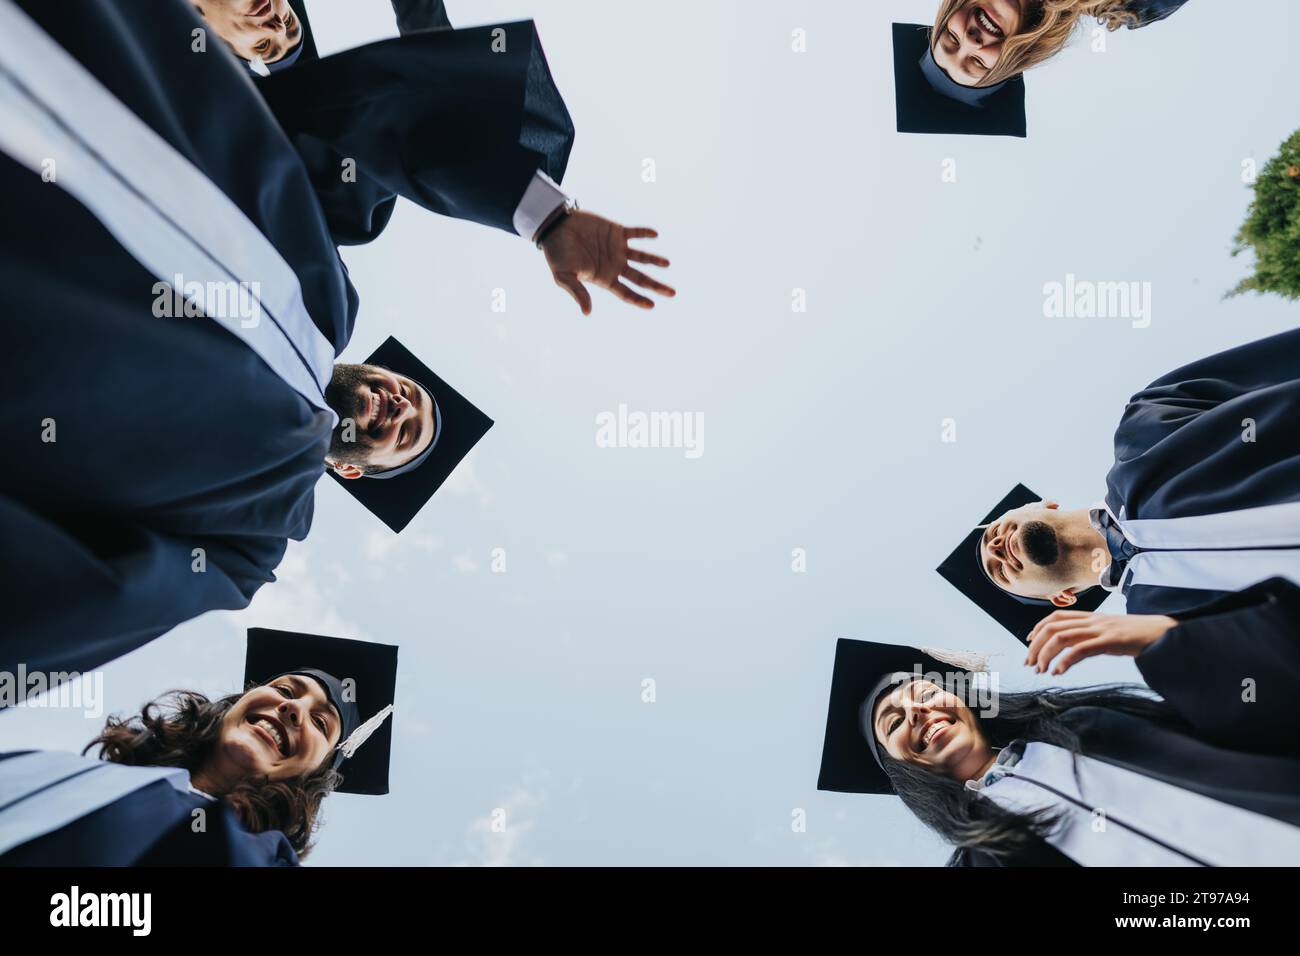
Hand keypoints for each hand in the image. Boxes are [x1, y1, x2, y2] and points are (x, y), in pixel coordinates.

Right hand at [540, 210, 674, 313]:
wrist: (555, 228)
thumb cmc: (557, 254)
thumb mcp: (564, 277)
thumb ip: (578, 293)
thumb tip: (587, 313)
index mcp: (604, 279)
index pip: (626, 293)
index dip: (639, 299)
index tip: (652, 304)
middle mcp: (614, 266)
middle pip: (640, 279)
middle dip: (656, 286)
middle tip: (672, 293)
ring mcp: (616, 249)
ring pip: (641, 257)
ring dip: (654, 260)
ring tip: (666, 264)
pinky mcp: (616, 232)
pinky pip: (634, 233)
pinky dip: (644, 233)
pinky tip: (655, 234)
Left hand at [1024, 611, 1176, 675]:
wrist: (1166, 633)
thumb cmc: (1140, 635)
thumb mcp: (1112, 631)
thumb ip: (1094, 635)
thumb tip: (1076, 648)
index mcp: (1092, 617)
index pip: (1056, 616)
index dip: (1038, 627)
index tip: (1029, 642)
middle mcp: (1092, 621)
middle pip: (1052, 628)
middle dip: (1036, 646)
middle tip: (1030, 663)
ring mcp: (1101, 630)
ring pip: (1061, 637)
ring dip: (1045, 654)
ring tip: (1041, 671)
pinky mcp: (1110, 641)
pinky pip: (1080, 649)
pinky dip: (1065, 661)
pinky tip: (1058, 672)